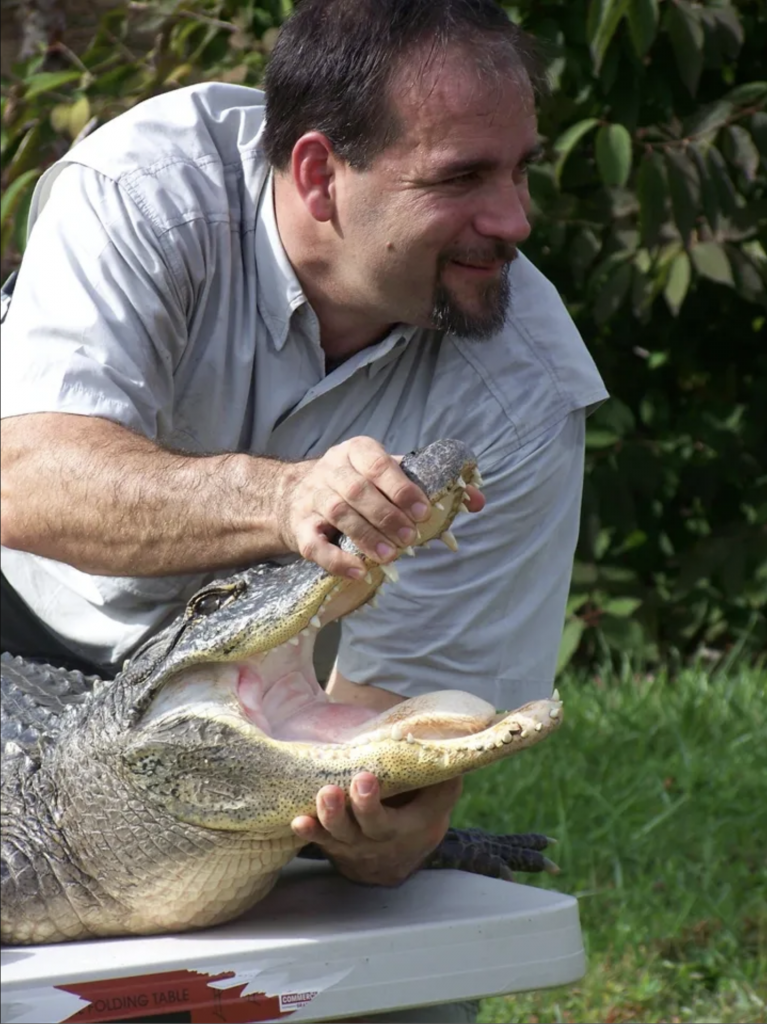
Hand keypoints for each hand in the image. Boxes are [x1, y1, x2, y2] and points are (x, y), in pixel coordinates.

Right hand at [278, 436, 483, 578]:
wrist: (294, 494)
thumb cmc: (355, 485)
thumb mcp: (388, 476)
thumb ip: (429, 486)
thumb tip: (477, 501)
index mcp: (357, 451)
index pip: (377, 463)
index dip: (401, 488)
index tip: (423, 511)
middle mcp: (331, 469)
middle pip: (357, 490)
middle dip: (387, 515)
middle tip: (410, 538)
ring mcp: (312, 497)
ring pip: (337, 513)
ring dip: (366, 536)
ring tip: (390, 556)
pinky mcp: (299, 527)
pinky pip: (313, 544)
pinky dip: (335, 560)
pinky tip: (357, 572)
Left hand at [291, 772, 462, 886]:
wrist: (405, 848)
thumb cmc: (423, 803)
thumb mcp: (441, 790)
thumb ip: (439, 768)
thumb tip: (447, 733)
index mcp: (416, 824)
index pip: (406, 814)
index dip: (384, 801)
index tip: (366, 776)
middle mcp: (386, 839)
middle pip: (374, 827)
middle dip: (363, 805)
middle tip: (354, 781)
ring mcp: (359, 845)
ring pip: (344, 836)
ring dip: (331, 817)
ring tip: (324, 794)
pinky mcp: (338, 845)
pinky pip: (324, 841)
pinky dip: (311, 833)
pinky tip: (299, 821)